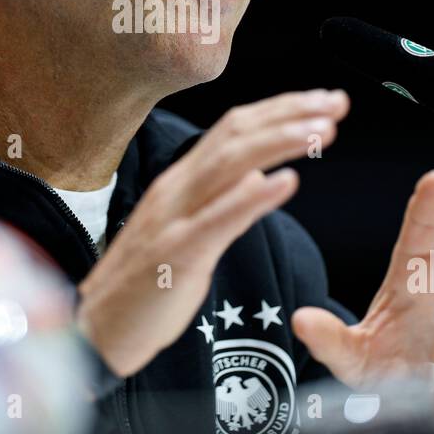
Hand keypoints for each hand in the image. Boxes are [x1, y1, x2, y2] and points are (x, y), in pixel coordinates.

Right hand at [75, 89, 350, 377]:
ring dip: (279, 142)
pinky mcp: (176, 254)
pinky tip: (287, 182)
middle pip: (236, 134)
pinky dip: (254, 196)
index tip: (325, 101)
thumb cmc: (145, 286)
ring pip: (229, 164)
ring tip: (322, 131)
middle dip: (290, 113)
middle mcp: (177, 189)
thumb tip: (257, 175)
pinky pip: (218, 218)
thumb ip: (220, 200)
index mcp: (182, 182)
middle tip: (337, 103)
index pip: (235, 130)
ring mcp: (174, 218)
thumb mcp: (188, 232)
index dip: (282, 110)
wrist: (95, 332)